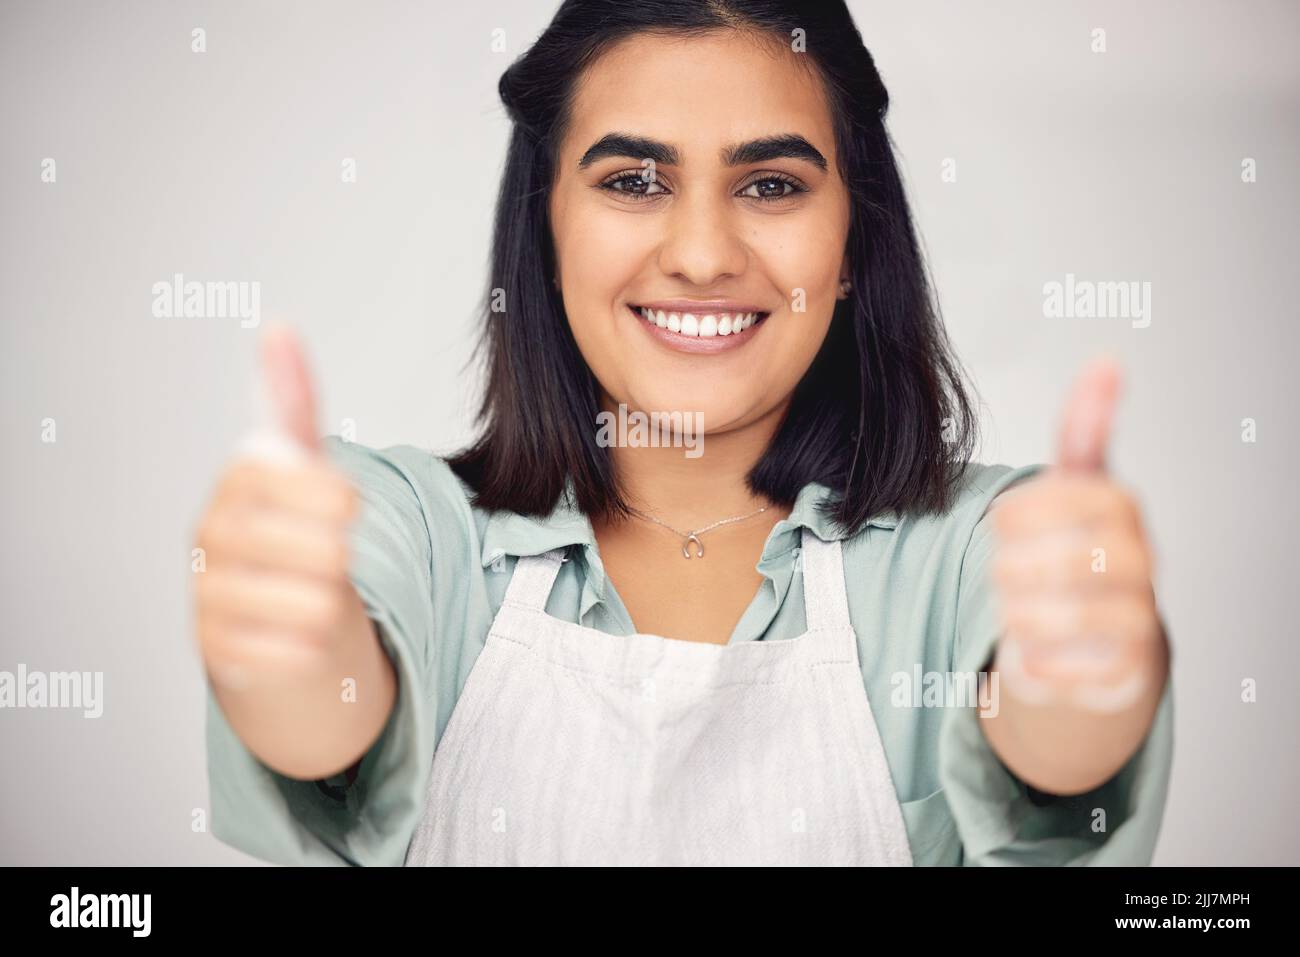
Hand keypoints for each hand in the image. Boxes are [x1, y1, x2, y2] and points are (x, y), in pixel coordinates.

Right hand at [192, 324, 363, 690]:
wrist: (265, 616)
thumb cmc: (288, 532)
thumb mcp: (296, 466)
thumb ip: (292, 401)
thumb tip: (278, 328)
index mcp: (236, 485)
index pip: (302, 485)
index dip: (336, 500)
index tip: (350, 508)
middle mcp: (211, 538)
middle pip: (321, 553)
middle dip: (340, 560)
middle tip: (327, 560)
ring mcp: (208, 597)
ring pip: (314, 607)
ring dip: (331, 606)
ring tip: (313, 595)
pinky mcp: (218, 652)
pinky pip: (298, 654)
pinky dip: (314, 647)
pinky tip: (300, 634)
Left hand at [988, 356, 1164, 712]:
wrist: (1095, 640)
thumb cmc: (1077, 553)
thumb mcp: (1074, 488)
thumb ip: (1083, 429)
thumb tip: (1107, 361)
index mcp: (1122, 513)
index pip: (1078, 498)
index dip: (1026, 510)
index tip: (1002, 520)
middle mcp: (1139, 564)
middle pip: (1064, 561)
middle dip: (1013, 567)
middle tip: (1004, 571)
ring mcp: (1136, 620)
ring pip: (1061, 616)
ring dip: (1017, 613)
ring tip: (1015, 607)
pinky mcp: (1122, 672)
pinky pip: (1063, 668)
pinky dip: (1034, 660)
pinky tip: (1033, 649)